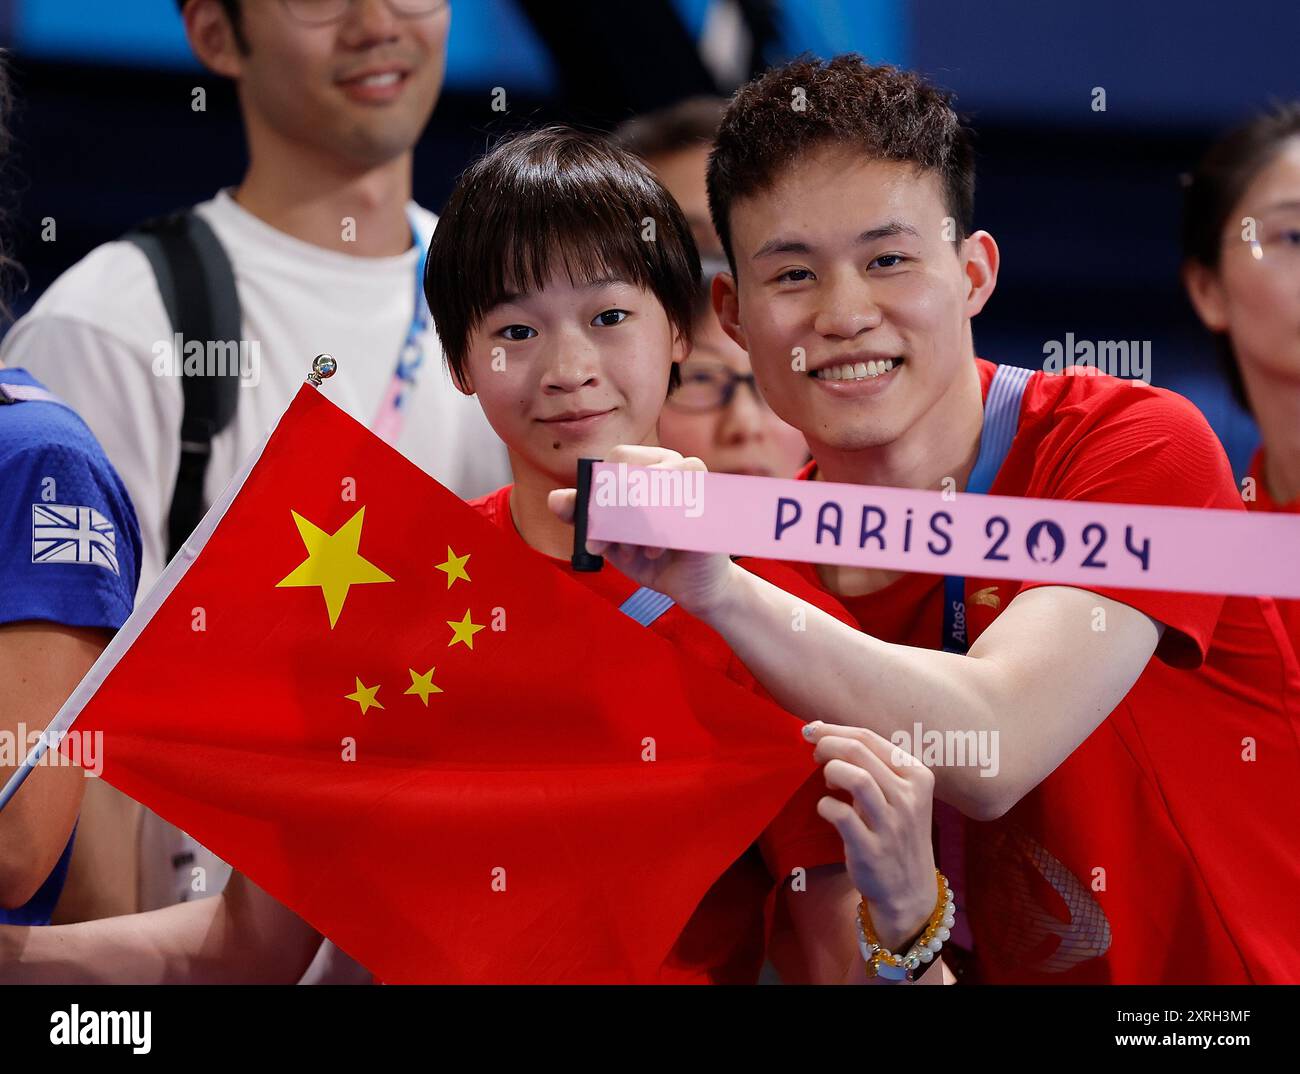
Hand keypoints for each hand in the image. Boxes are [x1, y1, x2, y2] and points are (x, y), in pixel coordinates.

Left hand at [548, 444, 738, 616]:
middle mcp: (676, 465)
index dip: (600, 495)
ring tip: (635, 549)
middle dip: (615, 518)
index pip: (617, 461)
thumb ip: (581, 515)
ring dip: (637, 528)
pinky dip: (659, 537)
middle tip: (615, 544)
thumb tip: (555, 500)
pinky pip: (676, 516)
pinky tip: (656, 551)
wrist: (689, 584)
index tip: (594, 529)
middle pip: (633, 476)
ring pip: (654, 494)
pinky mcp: (713, 509)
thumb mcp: (608, 535)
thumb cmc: (649, 553)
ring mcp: (699, 485)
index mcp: (650, 464)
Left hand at [805, 721, 938, 953]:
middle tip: (813, 752)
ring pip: (856, 777)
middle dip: (827, 744)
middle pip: (859, 751)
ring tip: (826, 780)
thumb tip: (824, 735)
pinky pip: (841, 815)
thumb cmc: (894, 832)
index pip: (870, 738)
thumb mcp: (899, 794)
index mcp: (917, 776)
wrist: (908, 889)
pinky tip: (826, 809)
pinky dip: (825, 805)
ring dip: (831, 770)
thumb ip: (872, 765)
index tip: (813, 730)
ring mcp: (892, 824)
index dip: (835, 729)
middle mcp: (908, 798)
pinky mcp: (872, 849)